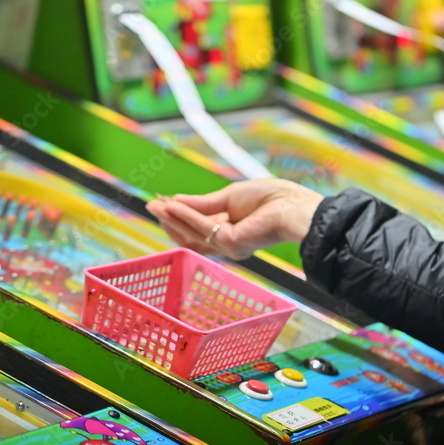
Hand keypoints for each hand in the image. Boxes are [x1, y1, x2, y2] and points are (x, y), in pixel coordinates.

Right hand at [146, 179, 324, 259]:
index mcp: (229, 234)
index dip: (178, 219)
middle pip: (190, 237)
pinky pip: (202, 227)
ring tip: (157, 203)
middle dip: (170, 221)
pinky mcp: (231, 243)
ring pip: (192, 234)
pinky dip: (186, 215)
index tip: (161, 204)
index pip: (197, 232)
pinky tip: (173, 204)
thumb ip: (203, 203)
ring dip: (173, 217)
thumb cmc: (270, 198)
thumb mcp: (229, 197)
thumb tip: (176, 201)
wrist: (292, 205)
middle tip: (151, 204)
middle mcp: (227, 244)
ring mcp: (229, 247)